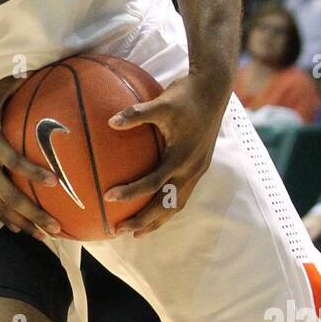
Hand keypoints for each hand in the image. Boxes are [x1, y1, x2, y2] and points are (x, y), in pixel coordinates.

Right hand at [0, 78, 61, 238]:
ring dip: (22, 223)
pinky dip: (3, 216)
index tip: (55, 183)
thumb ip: (7, 89)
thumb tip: (29, 72)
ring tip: (42, 236)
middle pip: (11, 196)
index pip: (15, 162)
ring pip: (1, 206)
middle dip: (34, 214)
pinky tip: (15, 227)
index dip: (35, 173)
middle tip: (56, 228)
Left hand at [105, 72, 227, 237]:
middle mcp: (191, 170)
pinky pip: (182, 194)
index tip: (109, 197)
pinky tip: (154, 203)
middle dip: (144, 221)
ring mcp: (197, 170)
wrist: (214, 90)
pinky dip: (167, 205)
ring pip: (176, 204)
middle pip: (166, 206)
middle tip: (119, 231)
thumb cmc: (186, 95)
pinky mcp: (199, 166)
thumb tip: (110, 122)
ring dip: (157, 219)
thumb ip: (136, 114)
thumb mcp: (160, 102)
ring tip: (138, 231)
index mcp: (181, 158)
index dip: (131, 192)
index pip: (153, 184)